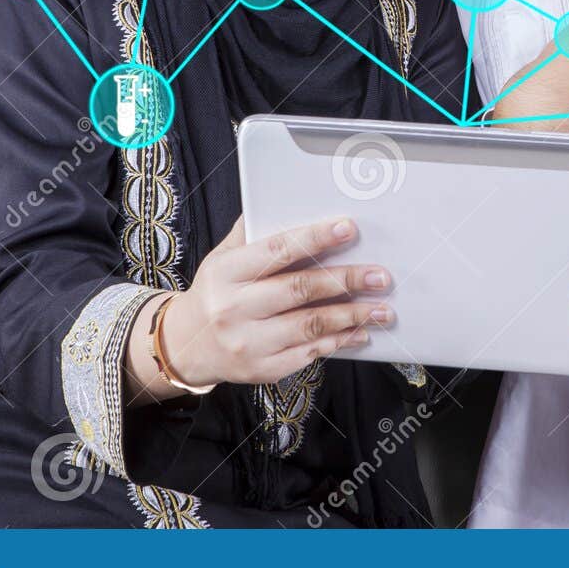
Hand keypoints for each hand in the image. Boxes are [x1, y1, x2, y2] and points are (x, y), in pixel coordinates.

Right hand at [155, 216, 393, 390]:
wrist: (186, 345)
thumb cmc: (215, 293)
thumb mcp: (222, 257)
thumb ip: (253, 232)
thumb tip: (285, 198)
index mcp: (227, 273)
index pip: (277, 251)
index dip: (315, 239)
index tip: (348, 228)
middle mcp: (235, 308)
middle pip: (300, 289)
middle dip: (346, 280)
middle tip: (380, 275)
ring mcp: (248, 342)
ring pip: (310, 325)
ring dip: (352, 316)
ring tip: (382, 308)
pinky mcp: (262, 369)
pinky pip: (309, 353)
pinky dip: (339, 342)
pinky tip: (360, 332)